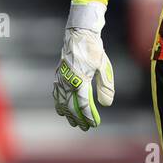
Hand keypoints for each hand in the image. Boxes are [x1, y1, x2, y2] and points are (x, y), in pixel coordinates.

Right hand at [52, 1, 114, 130]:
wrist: (79, 34)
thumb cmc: (93, 50)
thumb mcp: (103, 67)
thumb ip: (105, 87)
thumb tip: (106, 105)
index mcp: (79, 80)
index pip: (83, 104)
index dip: (88, 116)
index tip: (94, 124)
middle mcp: (67, 81)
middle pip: (71, 106)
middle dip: (78, 118)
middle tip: (85, 128)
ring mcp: (61, 78)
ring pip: (62, 101)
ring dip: (68, 113)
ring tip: (73, 122)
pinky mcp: (58, 75)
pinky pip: (57, 93)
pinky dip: (59, 103)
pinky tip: (61, 108)